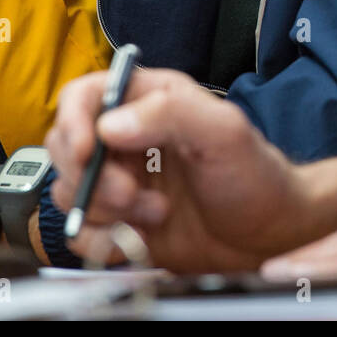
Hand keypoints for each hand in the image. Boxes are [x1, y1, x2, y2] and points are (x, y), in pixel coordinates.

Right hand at [46, 69, 311, 272]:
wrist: (270, 236)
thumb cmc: (256, 175)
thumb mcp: (224, 133)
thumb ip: (171, 114)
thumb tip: (110, 125)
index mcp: (149, 101)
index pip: (85, 96)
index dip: (74, 121)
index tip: (88, 152)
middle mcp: (128, 137)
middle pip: (66, 145)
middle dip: (91, 176)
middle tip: (131, 194)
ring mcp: (121, 181)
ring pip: (70, 190)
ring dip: (105, 209)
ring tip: (155, 214)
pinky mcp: (119, 222)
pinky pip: (82, 231)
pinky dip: (102, 240)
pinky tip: (139, 239)